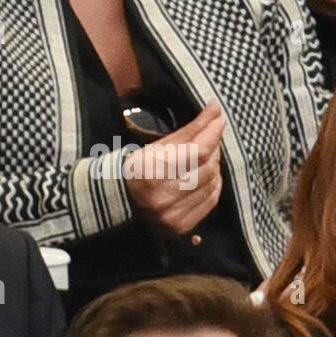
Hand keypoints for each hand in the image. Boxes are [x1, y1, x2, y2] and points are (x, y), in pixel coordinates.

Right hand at [125, 101, 225, 235]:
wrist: (117, 201)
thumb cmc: (134, 168)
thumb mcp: (154, 146)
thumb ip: (188, 130)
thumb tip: (215, 110)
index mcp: (153, 173)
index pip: (198, 150)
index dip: (212, 131)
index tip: (218, 114)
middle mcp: (165, 198)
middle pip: (207, 167)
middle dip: (213, 146)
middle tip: (210, 133)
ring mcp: (174, 215)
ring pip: (212, 184)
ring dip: (215, 165)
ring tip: (207, 154)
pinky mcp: (182, 225)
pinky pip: (210, 201)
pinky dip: (214, 184)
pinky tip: (208, 174)